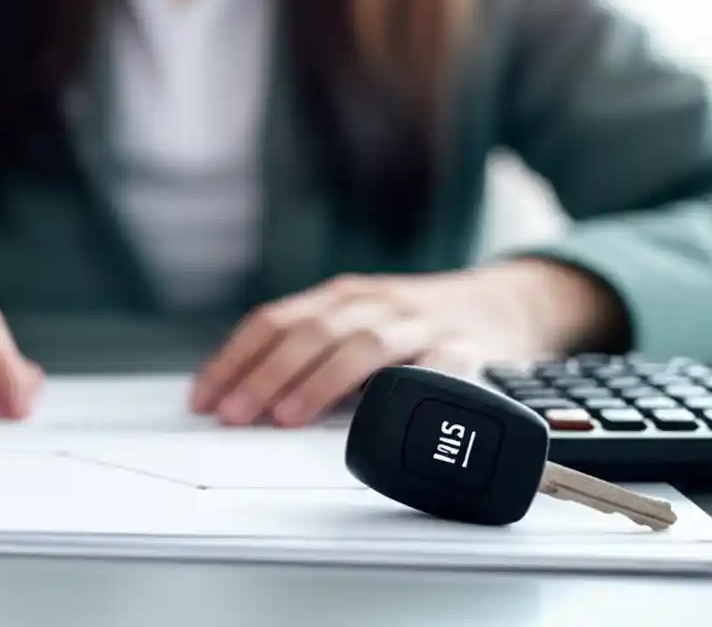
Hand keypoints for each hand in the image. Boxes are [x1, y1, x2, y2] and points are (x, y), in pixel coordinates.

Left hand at [191, 260, 626, 427]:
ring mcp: (417, 323)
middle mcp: (373, 302)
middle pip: (309, 331)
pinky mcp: (463, 348)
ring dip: (318, 379)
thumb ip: (310, 352)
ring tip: (286, 414)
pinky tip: (380, 405)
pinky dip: (404, 382)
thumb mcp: (358, 325)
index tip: (205, 397)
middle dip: (264, 373)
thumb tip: (242, 396)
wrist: (506, 304)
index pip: (274, 321)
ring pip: (360, 343)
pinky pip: (433, 362)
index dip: (235, 358)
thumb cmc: (417, 327)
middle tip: (234, 413)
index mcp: (341, 297)